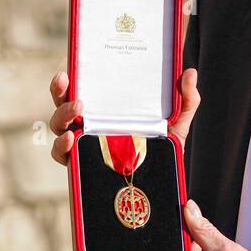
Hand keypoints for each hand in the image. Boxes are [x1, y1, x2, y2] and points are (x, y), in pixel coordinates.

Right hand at [48, 66, 200, 165]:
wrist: (163, 178)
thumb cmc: (164, 145)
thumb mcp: (177, 120)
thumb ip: (186, 99)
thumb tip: (191, 72)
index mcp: (105, 109)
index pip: (80, 90)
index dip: (66, 82)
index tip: (66, 72)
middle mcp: (90, 124)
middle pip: (63, 106)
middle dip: (60, 94)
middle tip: (72, 89)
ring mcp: (84, 145)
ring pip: (60, 129)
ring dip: (62, 117)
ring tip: (77, 110)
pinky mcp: (83, 165)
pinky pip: (63, 156)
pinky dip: (61, 147)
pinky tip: (71, 140)